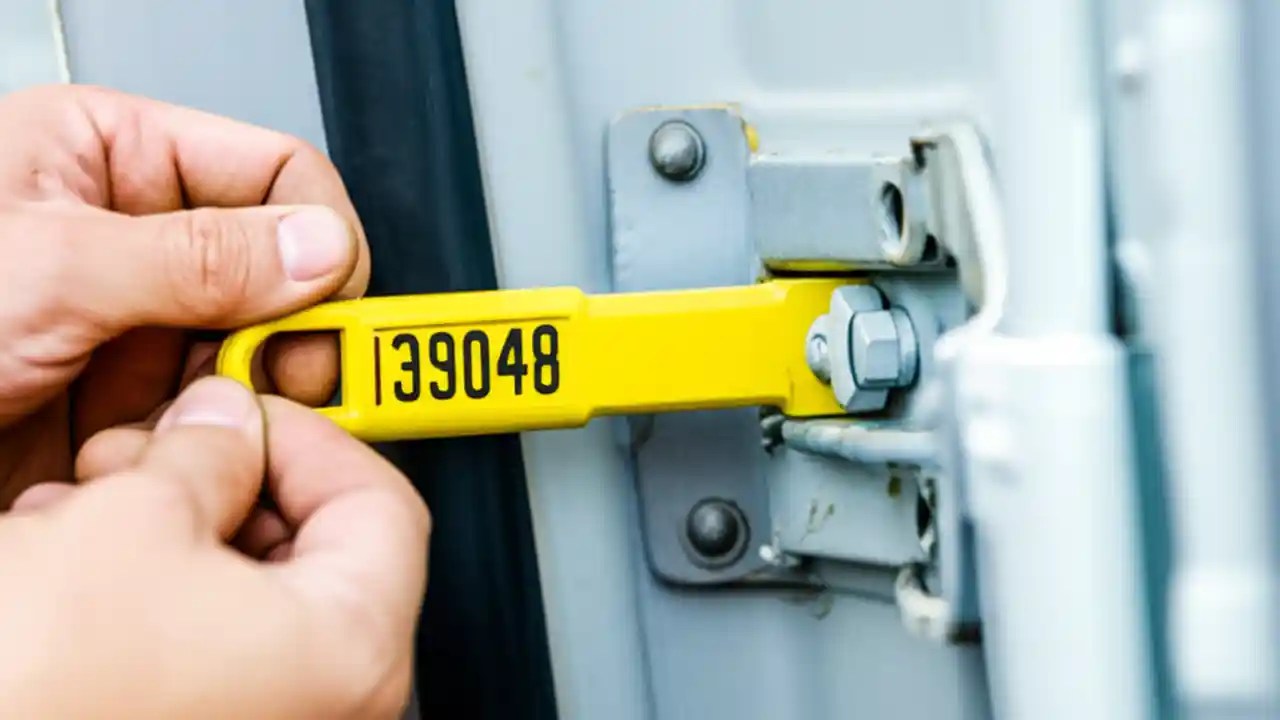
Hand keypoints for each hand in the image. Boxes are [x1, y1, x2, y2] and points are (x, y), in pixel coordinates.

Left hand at [0, 84, 369, 506]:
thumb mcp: (49, 268)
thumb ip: (197, 257)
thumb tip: (320, 249)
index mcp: (114, 157)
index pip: (276, 175)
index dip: (319, 240)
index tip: (329, 308)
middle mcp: (132, 235)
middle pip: (276, 271)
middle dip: (290, 331)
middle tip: (292, 380)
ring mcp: (131, 319)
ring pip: (251, 350)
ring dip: (244, 395)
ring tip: (215, 424)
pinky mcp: (122, 395)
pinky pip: (206, 411)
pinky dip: (205, 439)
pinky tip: (170, 448)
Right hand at [0, 377, 428, 717]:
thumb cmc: (39, 694)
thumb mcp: (131, 518)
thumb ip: (205, 452)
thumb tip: (223, 424)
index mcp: (353, 650)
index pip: (380, 505)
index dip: (308, 440)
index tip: (246, 414)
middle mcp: (328, 707)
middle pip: (310, 550)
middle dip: (225, 485)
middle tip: (159, 452)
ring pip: (244, 594)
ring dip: (170, 532)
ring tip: (89, 510)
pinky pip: (201, 648)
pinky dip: (149, 595)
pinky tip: (73, 570)